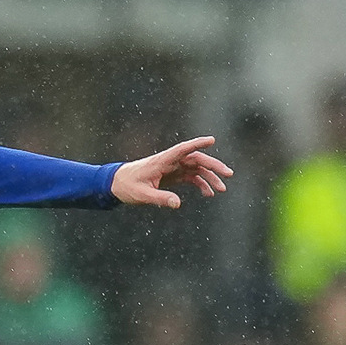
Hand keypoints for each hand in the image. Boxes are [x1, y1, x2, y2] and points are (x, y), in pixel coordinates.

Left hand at [109, 136, 229, 208]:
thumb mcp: (142, 195)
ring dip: (210, 177)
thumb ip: (160, 198)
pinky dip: (201, 184)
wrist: (117, 184)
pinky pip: (191, 177)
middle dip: (213, 166)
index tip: (211, 140)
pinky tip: (208, 194)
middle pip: (196, 159)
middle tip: (228, 175)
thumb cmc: (127, 186)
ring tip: (221, 189)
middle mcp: (170, 161)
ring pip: (197, 168)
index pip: (182, 149)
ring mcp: (173, 168)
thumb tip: (177, 204)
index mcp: (162, 161)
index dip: (197, 144)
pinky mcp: (173, 175)